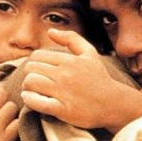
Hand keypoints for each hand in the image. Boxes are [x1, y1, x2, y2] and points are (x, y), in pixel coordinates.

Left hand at [21, 29, 141, 131]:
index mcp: (70, 60)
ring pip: (31, 82)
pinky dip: (29, 100)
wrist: (114, 104)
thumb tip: (50, 31)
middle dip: (29, 74)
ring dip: (27, 87)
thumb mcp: (90, 53)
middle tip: (34, 81)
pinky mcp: (63, 109)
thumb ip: (71, 39)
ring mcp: (64, 92)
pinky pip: (36, 102)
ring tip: (33, 90)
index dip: (34, 63)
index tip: (39, 71)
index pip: (37, 56)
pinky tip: (32, 99)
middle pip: (31, 68)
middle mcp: (65, 74)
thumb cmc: (99, 78)